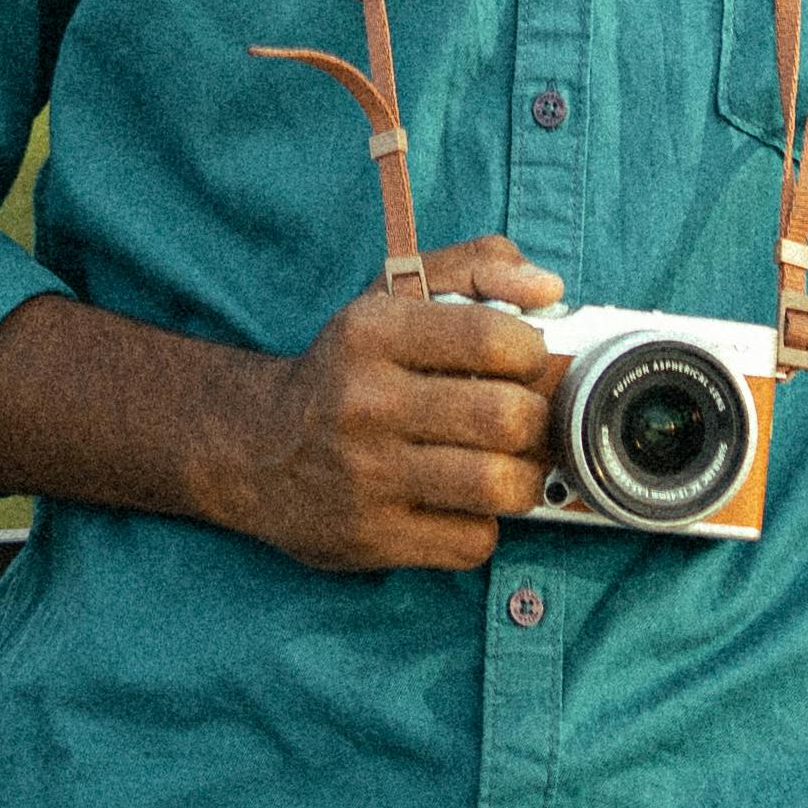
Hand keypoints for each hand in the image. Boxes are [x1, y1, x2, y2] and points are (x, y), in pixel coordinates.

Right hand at [222, 236, 565, 573]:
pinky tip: (464, 504)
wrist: (257, 450)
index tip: (526, 361)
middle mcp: (366, 402)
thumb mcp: (394, 295)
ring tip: (511, 465)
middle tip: (525, 419)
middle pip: (505, 417)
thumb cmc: (349, 367)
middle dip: (535, 419)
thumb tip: (549, 288)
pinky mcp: (371, 538)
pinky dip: (484, 525)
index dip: (531, 350)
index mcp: (373, 332)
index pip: (489, 336)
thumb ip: (477, 266)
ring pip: (497, 486)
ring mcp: (367, 476)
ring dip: (523, 479)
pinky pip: (471, 541)